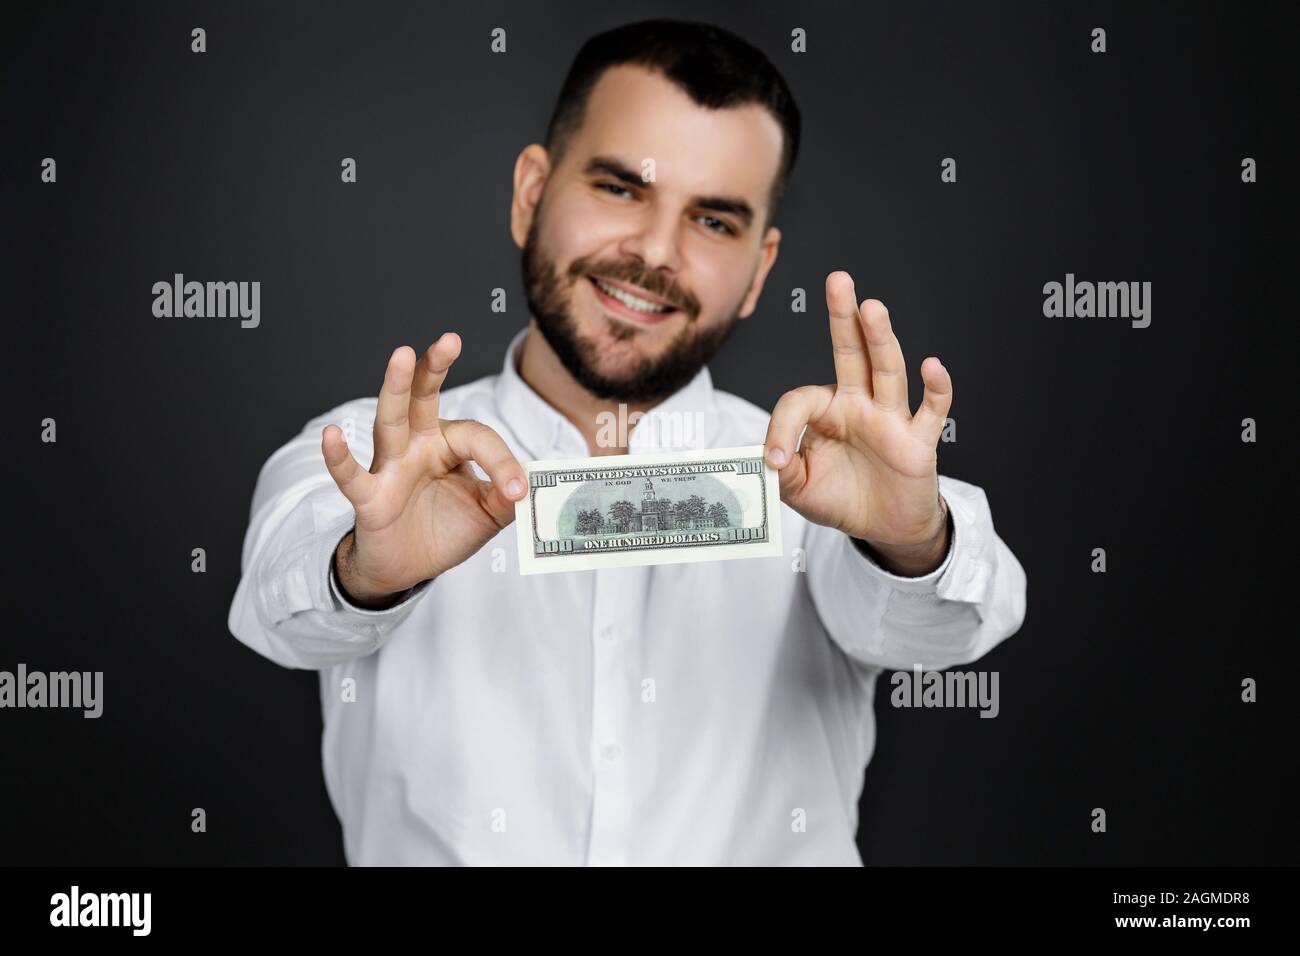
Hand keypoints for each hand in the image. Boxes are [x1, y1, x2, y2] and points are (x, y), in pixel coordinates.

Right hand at [321, 333, 527, 604]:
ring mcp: (391, 467)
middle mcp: (417, 446)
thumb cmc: (445, 529)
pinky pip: (351, 475)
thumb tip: (525, 485)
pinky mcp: (369, 496)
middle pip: (424, 398)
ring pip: (391, 420)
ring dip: (396, 388)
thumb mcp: (488, 514)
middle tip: (450, 339)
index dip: (502, 462)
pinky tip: (331, 436)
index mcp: (448, 445)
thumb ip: (507, 496)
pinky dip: (338, 457)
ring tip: (402, 356)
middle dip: (435, 367)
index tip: (518, 491)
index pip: (477, 438)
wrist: (408, 568)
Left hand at [763, 272, 952, 571]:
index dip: (781, 427)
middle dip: (844, 317)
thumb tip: (769, 459)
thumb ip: (780, 471)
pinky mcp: (919, 440)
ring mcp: (890, 418)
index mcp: (826, 411)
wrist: (884, 529)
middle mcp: (859, 405)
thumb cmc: (842, 497)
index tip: (775, 460)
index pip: (800, 400)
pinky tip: (933, 365)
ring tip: (872, 308)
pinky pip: (931, 409)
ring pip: (887, 371)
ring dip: (881, 339)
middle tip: (838, 281)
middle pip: (851, 353)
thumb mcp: (798, 489)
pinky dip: (936, 388)